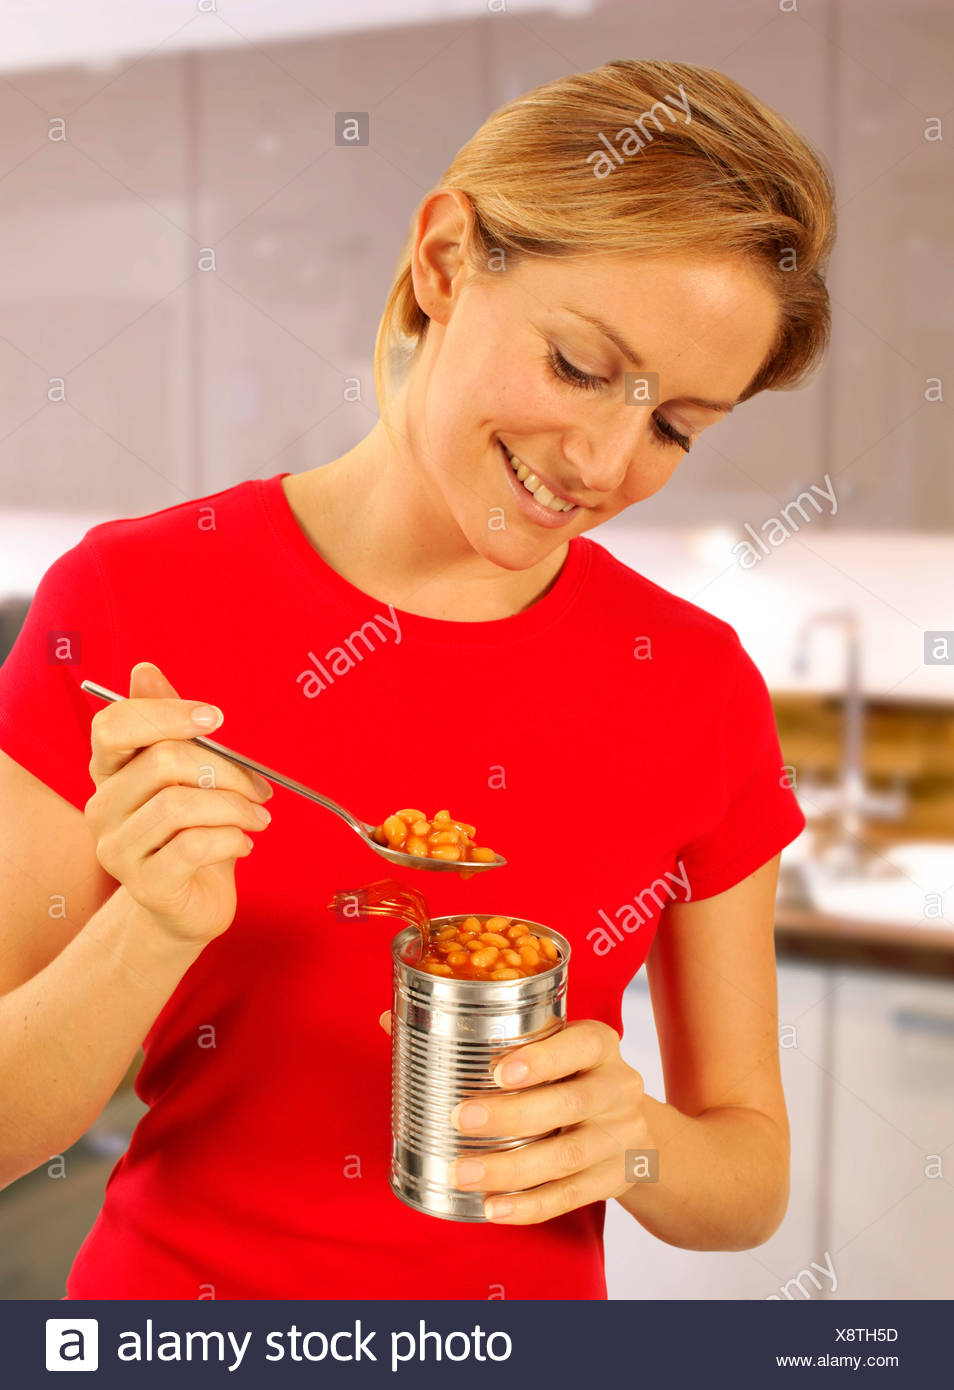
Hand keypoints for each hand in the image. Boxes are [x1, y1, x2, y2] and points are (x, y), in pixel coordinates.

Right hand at [85, 661, 273, 946]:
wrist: (192, 903)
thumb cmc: (193, 831)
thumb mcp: (188, 774)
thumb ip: (169, 723)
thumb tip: (144, 670)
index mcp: (109, 771)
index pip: (114, 725)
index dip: (167, 713)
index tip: (216, 718)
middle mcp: (102, 808)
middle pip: (161, 761)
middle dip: (226, 769)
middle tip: (258, 788)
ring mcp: (117, 849)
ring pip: (180, 805)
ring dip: (235, 807)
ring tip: (257, 818)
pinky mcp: (144, 885)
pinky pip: (193, 846)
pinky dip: (231, 839)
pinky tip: (243, 843)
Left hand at [377, 1012, 647, 1222]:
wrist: (632, 1126)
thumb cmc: (568, 1074)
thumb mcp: (544, 1045)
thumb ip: (476, 1034)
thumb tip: (390, 1018)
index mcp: (599, 1044)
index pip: (581, 1044)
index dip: (543, 1058)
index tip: (497, 1071)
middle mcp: (618, 1087)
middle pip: (571, 1103)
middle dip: (512, 1115)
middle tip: (460, 1120)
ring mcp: (621, 1136)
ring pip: (567, 1155)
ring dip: (511, 1168)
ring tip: (463, 1174)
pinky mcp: (616, 1179)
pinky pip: (573, 1196)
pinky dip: (531, 1206)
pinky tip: (494, 1209)